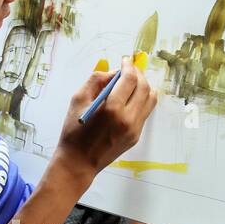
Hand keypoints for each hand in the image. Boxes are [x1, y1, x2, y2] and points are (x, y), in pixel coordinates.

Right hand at [53, 55, 156, 184]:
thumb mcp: (77, 100)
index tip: (125, 60)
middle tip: (129, 69)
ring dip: (144, 86)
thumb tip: (112, 72)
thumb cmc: (74, 132)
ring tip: (133, 82)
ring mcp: (135, 129)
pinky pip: (145, 112)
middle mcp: (128, 119)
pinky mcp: (136, 136)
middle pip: (144, 87)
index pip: (130, 80)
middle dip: (138, 74)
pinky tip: (131, 97)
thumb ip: (95, 81)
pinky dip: (141, 100)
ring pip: (150, 100)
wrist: (79, 163)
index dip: (129, 66)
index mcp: (112, 109)